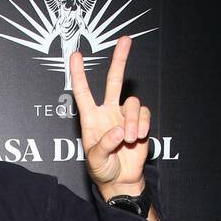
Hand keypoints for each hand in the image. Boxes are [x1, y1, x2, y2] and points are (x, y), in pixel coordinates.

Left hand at [70, 34, 149, 192]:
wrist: (121, 180)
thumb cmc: (102, 170)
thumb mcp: (96, 160)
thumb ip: (104, 145)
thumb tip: (118, 130)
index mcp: (91, 119)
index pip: (83, 92)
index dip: (78, 74)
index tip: (75, 56)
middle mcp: (108, 112)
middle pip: (114, 80)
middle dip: (120, 59)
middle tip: (125, 39)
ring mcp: (124, 116)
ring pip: (132, 103)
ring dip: (132, 121)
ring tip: (129, 139)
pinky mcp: (140, 122)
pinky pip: (144, 114)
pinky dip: (142, 124)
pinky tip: (137, 138)